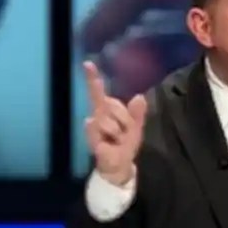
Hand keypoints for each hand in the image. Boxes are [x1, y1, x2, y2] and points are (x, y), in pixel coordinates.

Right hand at [83, 61, 146, 185]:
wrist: (119, 165)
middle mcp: (98, 115)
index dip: (93, 78)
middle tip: (126, 133)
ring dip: (120, 132)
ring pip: (108, 119)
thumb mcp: (136, 127)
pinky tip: (108, 140)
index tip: (87, 63)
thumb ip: (138, 113)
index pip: (99, 92)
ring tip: (118, 140)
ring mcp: (94, 126)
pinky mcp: (92, 138)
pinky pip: (96, 127)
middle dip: (125, 119)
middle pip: (113, 105)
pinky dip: (105, 132)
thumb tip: (139, 96)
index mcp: (108, 109)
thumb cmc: (126, 143)